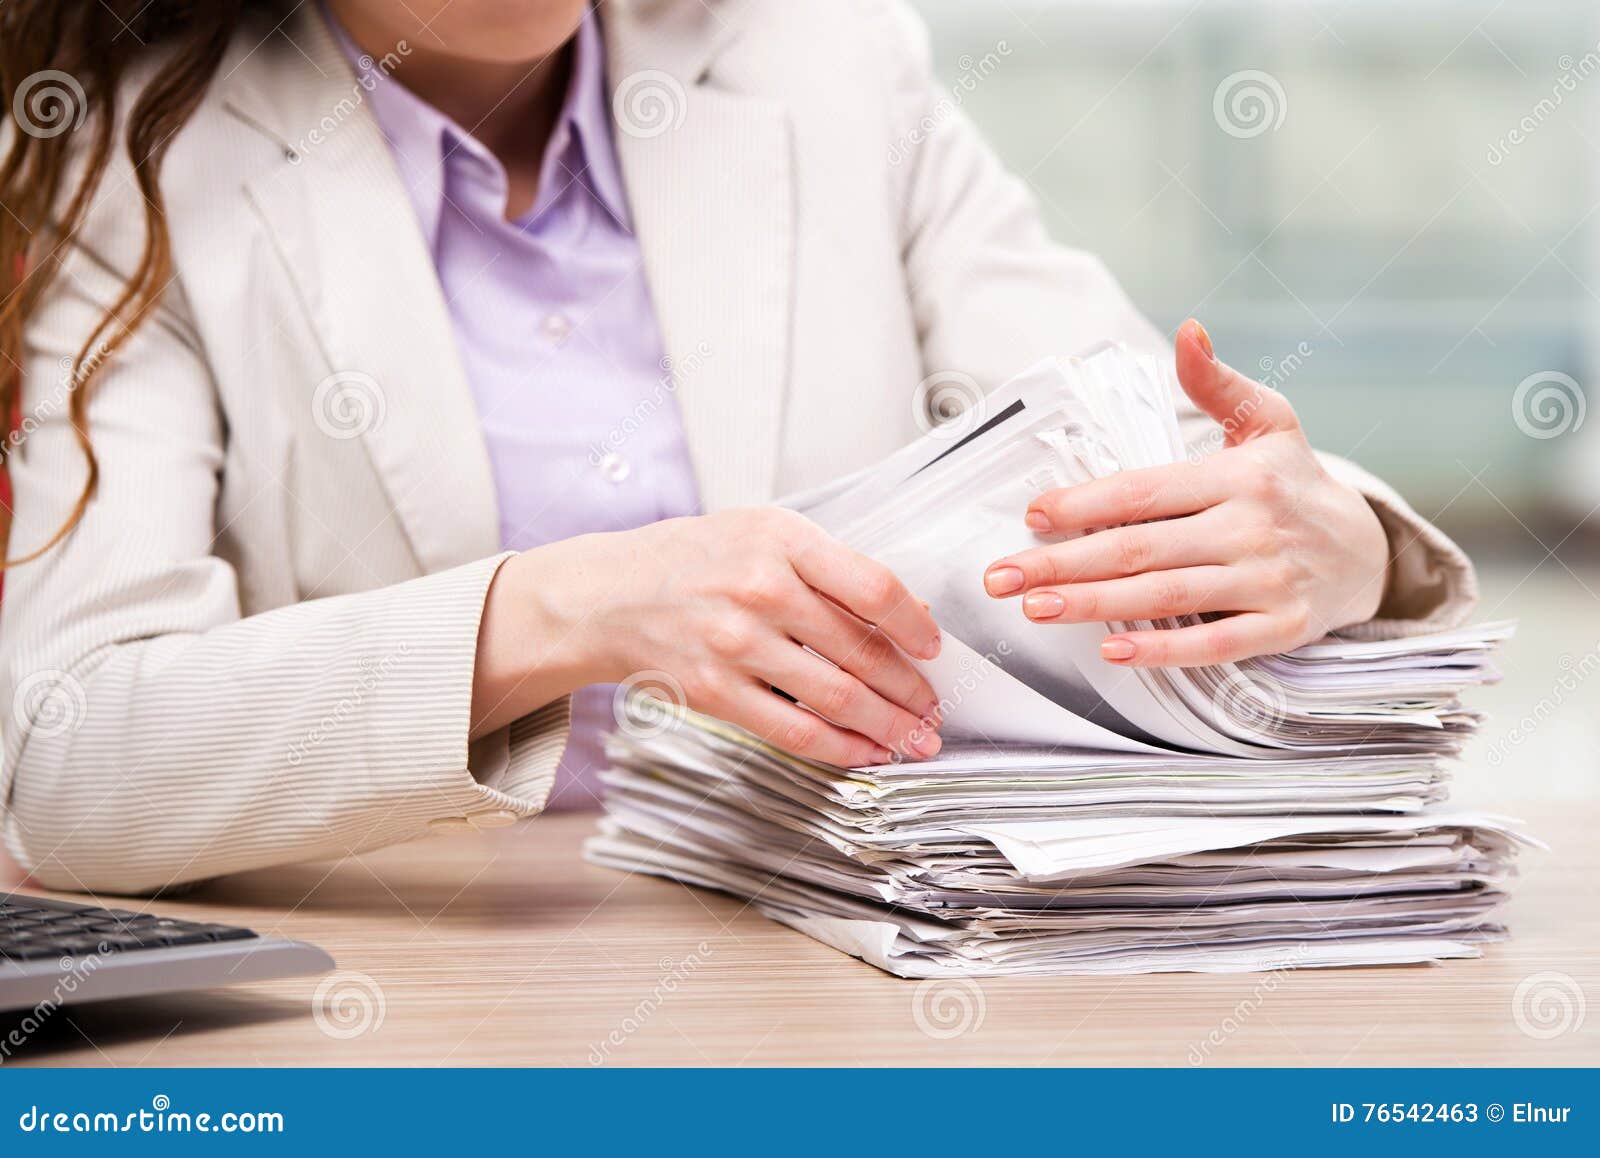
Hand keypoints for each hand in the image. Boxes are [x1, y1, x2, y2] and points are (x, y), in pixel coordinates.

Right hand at [492, 507, 943, 765]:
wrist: (610, 594)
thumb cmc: (694, 560)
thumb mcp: (764, 533)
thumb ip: (829, 568)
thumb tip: (906, 617)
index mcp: (781, 540)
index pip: (872, 587)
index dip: (915, 625)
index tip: (933, 647)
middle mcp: (760, 590)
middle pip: (861, 651)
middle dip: (910, 690)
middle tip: (933, 709)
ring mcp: (736, 644)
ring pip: (836, 697)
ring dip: (887, 725)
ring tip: (913, 738)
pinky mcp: (716, 690)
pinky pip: (794, 730)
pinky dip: (840, 747)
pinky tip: (865, 751)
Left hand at [981, 319, 1389, 667]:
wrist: (1368, 551)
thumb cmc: (1295, 484)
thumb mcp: (1268, 423)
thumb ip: (1218, 384)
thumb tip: (1186, 332)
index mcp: (1237, 477)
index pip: (1144, 491)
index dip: (1085, 504)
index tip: (1032, 515)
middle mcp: (1250, 528)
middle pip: (1141, 548)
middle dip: (1064, 564)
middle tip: (1002, 577)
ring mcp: (1266, 581)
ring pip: (1165, 596)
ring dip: (1094, 605)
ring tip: (1035, 609)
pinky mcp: (1281, 628)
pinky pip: (1213, 644)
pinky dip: (1163, 650)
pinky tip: (1112, 652)